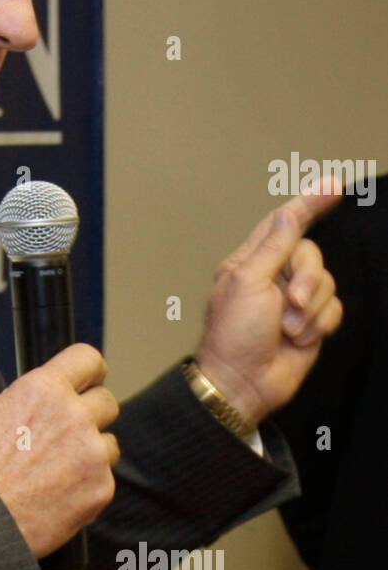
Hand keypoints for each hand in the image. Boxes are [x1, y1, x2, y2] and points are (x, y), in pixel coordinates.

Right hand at [0, 343, 119, 560]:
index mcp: (43, 391)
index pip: (87, 360)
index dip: (87, 370)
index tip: (86, 379)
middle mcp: (74, 418)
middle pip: (107, 401)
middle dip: (88, 413)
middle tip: (64, 431)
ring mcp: (91, 456)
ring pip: (109, 444)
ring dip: (89, 452)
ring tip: (57, 470)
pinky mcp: (100, 491)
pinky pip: (104, 481)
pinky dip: (85, 487)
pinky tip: (57, 495)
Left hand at [195, 177, 344, 426]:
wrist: (245, 383)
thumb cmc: (235, 334)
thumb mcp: (249, 282)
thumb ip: (274, 245)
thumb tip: (288, 211)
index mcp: (250, 261)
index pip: (284, 223)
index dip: (309, 204)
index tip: (333, 186)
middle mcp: (274, 277)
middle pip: (311, 254)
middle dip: (308, 279)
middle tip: (291, 304)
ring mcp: (294, 301)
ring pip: (327, 283)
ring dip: (311, 309)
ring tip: (288, 330)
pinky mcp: (312, 323)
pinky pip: (334, 309)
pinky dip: (319, 325)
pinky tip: (299, 340)